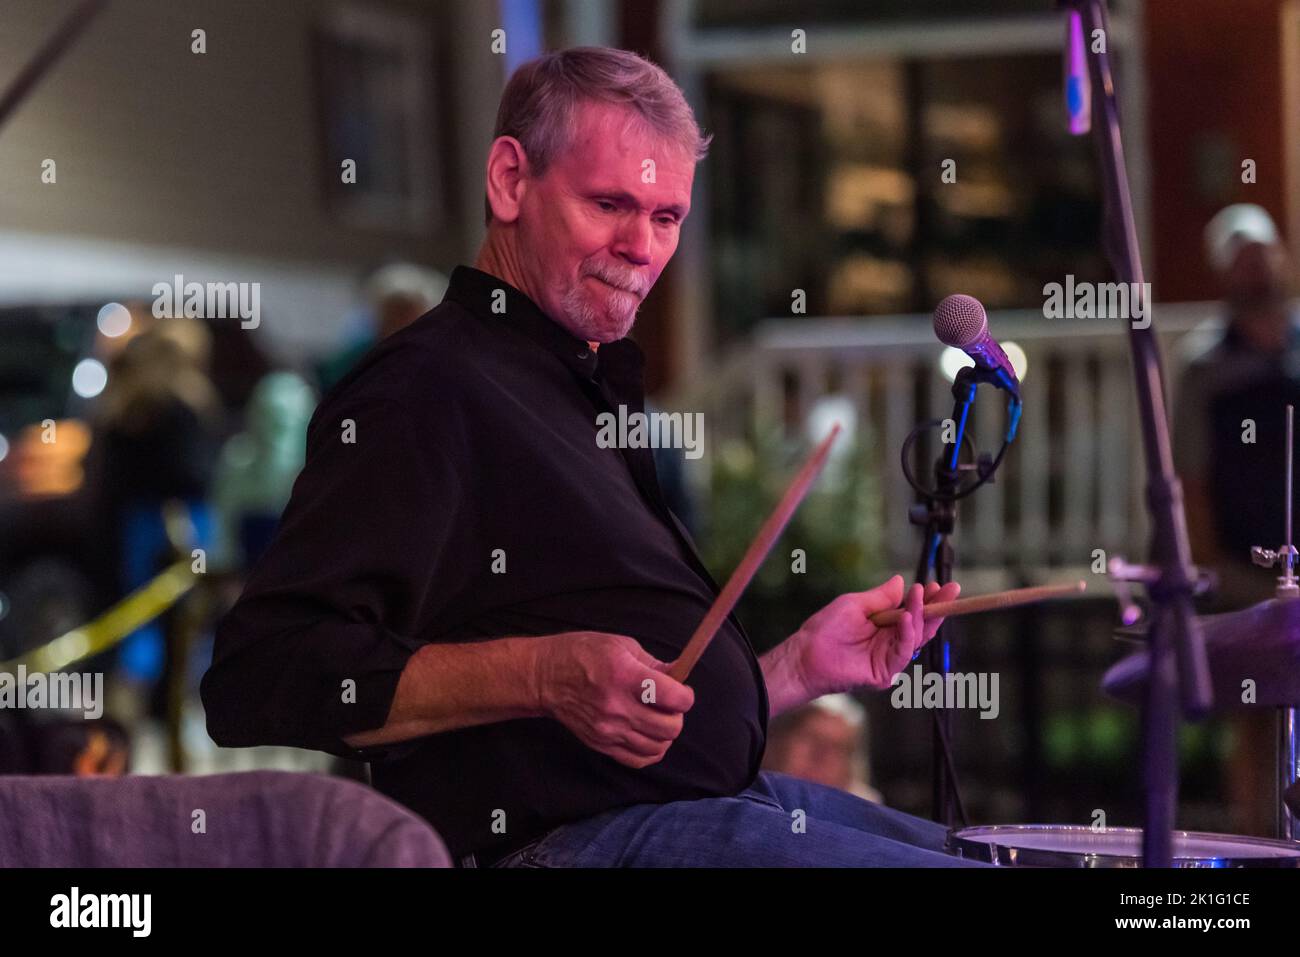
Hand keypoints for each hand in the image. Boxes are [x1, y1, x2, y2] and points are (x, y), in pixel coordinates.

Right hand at [537, 631, 694, 768]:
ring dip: (665, 734)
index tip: (681, 691)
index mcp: (624, 675)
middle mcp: (617, 706)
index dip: (685, 695)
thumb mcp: (622, 646)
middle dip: (677, 716)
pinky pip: (639, 760)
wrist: (545, 678)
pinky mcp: (601, 744)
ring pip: (658, 747)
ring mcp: (608, 730)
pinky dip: (651, 751)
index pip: (674, 698)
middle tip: (669, 705)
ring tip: (656, 719)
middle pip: (670, 727)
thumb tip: (680, 676)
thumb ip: (654, 664)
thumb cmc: (583, 654)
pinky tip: (647, 735)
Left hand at [792, 575, 959, 696]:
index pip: (913, 612)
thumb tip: (901, 581)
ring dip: (922, 615)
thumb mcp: (855, 604)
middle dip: (936, 607)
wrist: (806, 654)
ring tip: (924, 595)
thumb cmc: (826, 628)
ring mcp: (890, 659)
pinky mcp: (885, 673)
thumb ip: (881, 598)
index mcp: (886, 626)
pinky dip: (908, 634)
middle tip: (951, 590)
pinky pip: (903, 652)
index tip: (939, 584)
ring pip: (916, 638)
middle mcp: (891, 643)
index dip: (927, 600)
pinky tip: (908, 618)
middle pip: (921, 625)